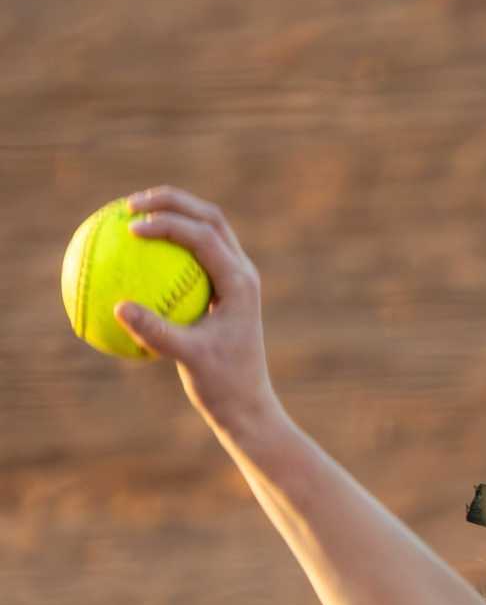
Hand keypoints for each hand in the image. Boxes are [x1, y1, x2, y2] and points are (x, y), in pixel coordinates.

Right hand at [115, 187, 283, 440]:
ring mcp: (234, 278)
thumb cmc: (223, 384)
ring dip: (171, 215)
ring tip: (129, 215)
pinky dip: (165, 245)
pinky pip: (192, 255)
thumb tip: (119, 306)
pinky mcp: (223, 290)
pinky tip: (130, 252)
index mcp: (239, 283)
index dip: (167, 223)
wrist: (248, 403)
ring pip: (205, 230)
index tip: (130, 228)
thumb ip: (157, 332)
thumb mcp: (189, 360)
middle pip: (209, 217)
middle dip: (171, 201)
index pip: (204, 236)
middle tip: (129, 204)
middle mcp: (241, 273)